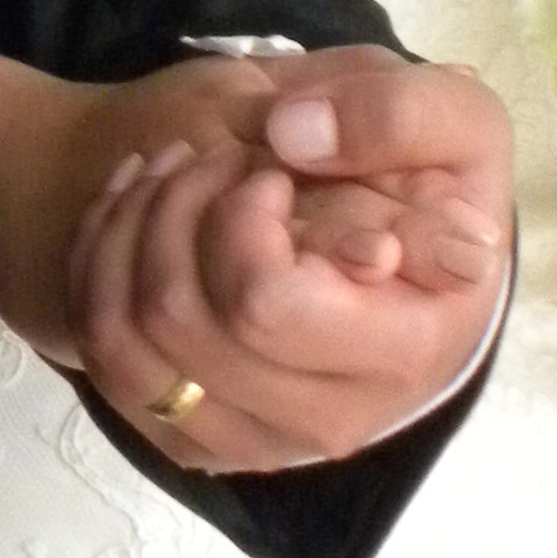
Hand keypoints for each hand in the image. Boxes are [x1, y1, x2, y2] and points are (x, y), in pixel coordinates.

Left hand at [67, 50, 513, 472]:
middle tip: (218, 155)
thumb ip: (398, 116)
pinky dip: (99, 260)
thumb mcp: (457, 120)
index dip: (240, 214)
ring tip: (173, 168)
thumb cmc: (424, 180)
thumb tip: (294, 136)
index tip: (271, 172)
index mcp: (405, 350)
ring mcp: (258, 441)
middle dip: (178, 200)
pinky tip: (137, 206)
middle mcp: (332, 419)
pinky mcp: (199, 439)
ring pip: (127, 338)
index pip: (265, 301)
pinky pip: (102, 355)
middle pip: (178, 314)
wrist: (399, 239)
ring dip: (131, 224)